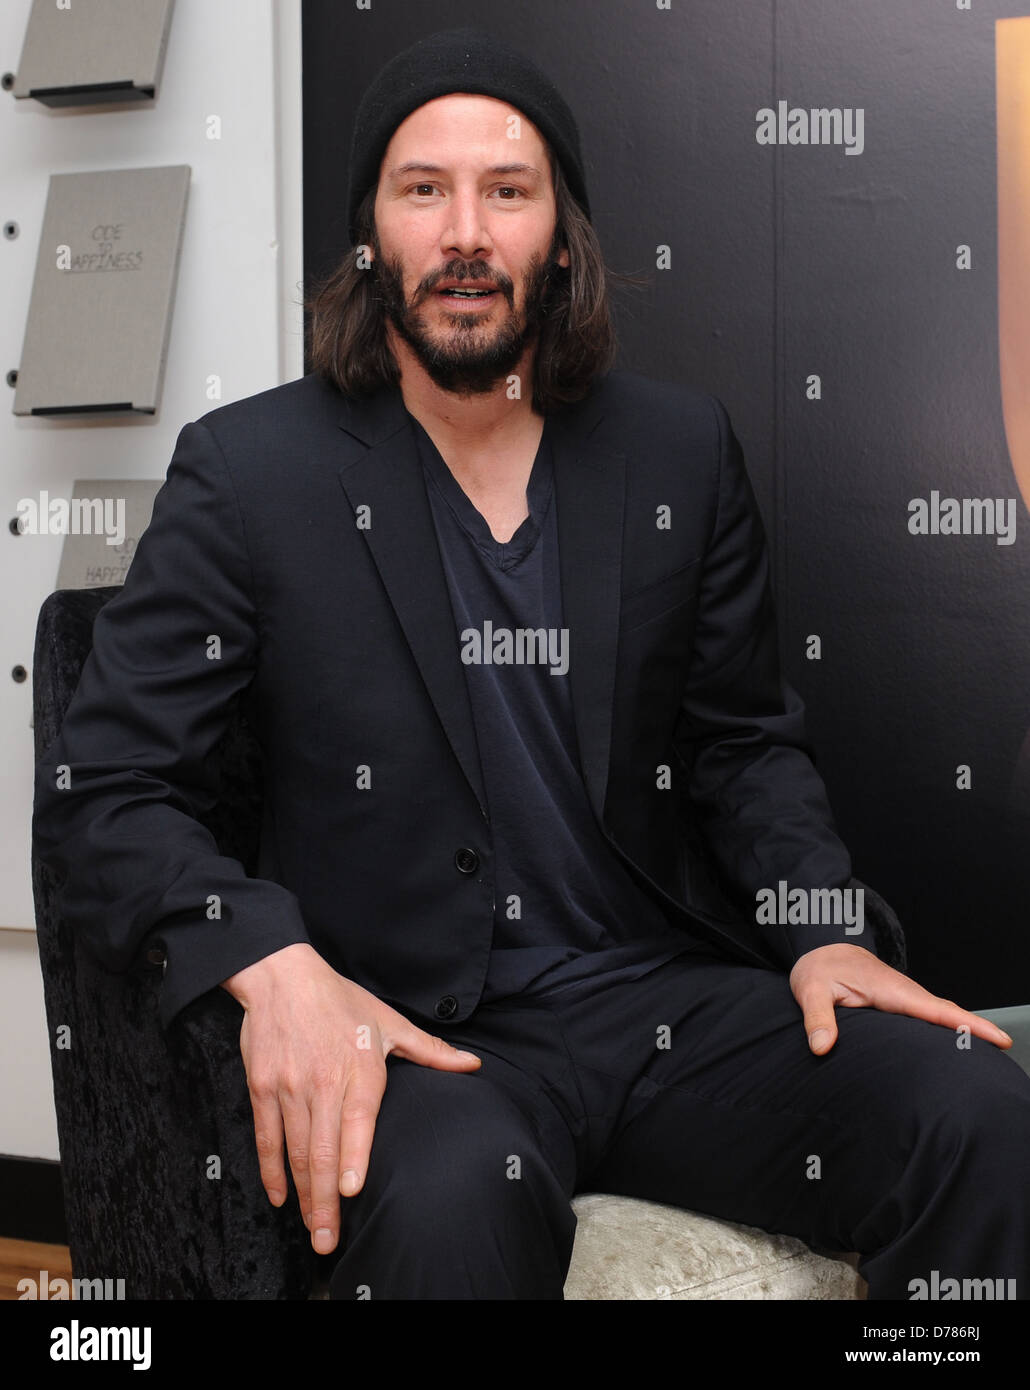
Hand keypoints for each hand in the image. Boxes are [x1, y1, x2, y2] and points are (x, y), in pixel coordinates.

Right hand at [221, 943, 480, 1253]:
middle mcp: (322, 1082)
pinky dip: (272, 1170)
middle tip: (329, 1240)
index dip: (353, 1157)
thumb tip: (472, 1066)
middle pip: (323, 1150)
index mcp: (358, 1069)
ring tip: (312, 1228)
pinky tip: (281, 1196)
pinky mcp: (263, 1088)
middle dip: (326, 1200)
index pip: (356, 1120)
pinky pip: (266, 1138)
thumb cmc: (340, 1000)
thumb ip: (430, 1051)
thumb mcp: (389, 1022)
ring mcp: (289, 1087)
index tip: (353, 1192)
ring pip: (295, 1150)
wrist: (282, 976)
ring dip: (303, 1194)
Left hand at [789, 943, 1013, 1055]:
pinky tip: (961, 1044)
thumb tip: (822, 1048)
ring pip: (942, 1014)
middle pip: (948, 1014)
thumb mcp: (809, 990)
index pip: (936, 1010)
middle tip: (1007, 1050)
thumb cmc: (818, 968)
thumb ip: (817, 1018)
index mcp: (890, 990)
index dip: (967, 1025)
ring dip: (968, 1030)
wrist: (821, 947)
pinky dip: (951, 1026)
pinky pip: (931, 1015)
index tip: (998, 1038)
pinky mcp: (901, 1002)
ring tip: (995, 1053)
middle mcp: (904, 992)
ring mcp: (905, 996)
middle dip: (978, 1031)